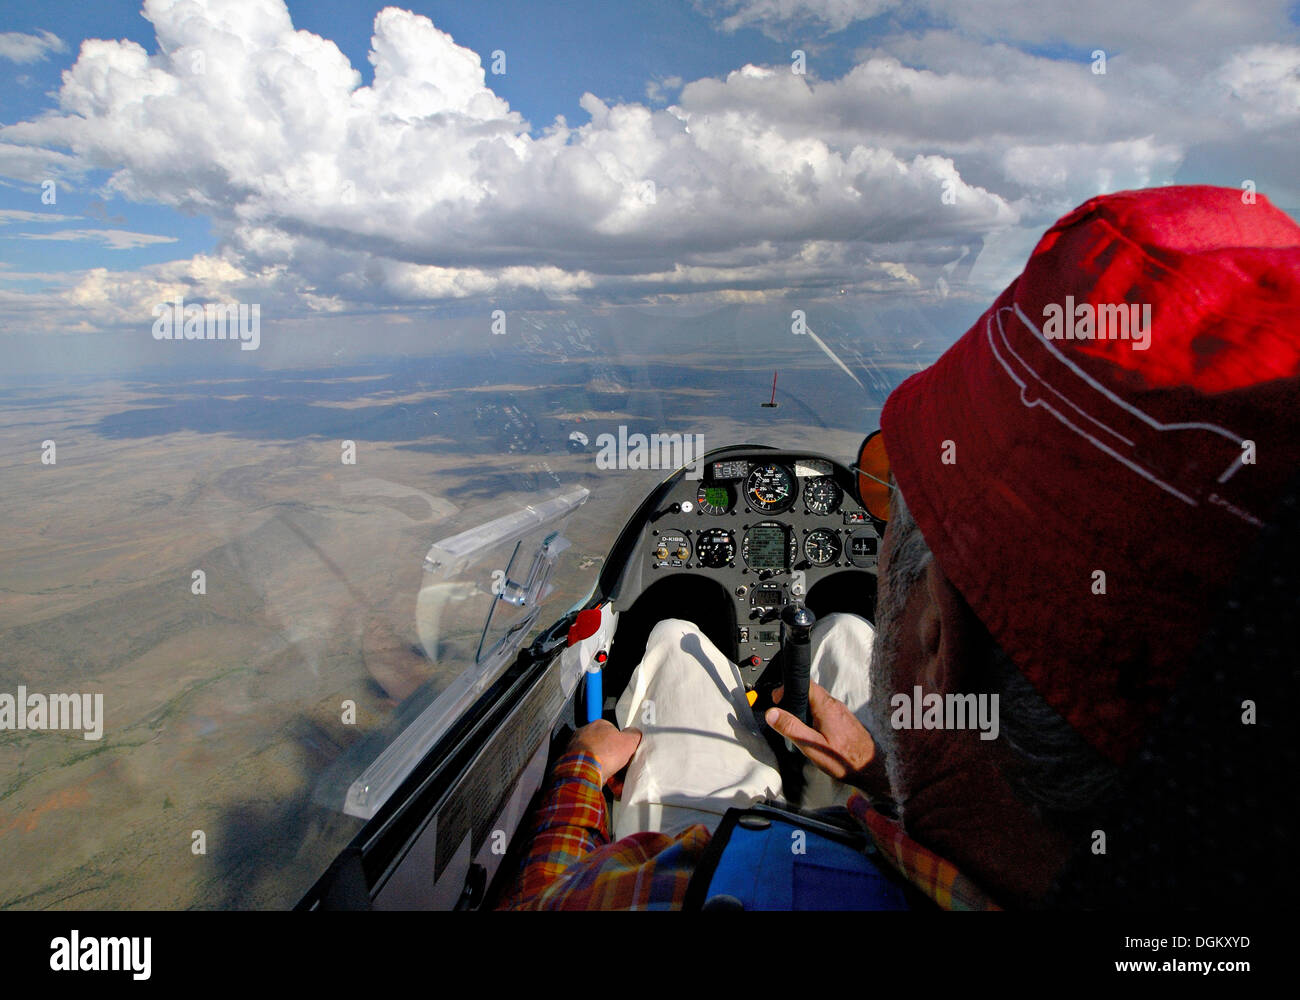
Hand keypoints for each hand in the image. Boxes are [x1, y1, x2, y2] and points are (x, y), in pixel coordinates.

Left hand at [566, 720, 641, 786]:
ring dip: (606, 767)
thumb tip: (636, 733)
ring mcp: (576, 748)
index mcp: (598, 724)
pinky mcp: (571, 762)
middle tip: (621, 767)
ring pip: (596, 758)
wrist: (584, 771)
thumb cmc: (606, 753)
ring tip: (615, 779)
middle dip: (613, 757)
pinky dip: (596, 774)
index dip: (621, 743)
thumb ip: (634, 735)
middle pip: (604, 745)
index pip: (613, 730)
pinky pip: (588, 768)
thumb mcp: (629, 741)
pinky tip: (605, 781)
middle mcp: (584, 733)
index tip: (625, 752)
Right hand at [766, 682, 886, 796]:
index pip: (805, 683)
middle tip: (784, 714)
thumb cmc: (843, 759)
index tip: (777, 699)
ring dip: (805, 709)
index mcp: (825, 706)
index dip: (788, 688)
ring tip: (797, 726)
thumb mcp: (811, 745)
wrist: (870, 768)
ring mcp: (841, 712)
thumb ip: (791, 728)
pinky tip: (813, 733)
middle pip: (810, 692)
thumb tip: (772, 714)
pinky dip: (815, 717)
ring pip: (818, 702)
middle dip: (795, 699)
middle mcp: (835, 705)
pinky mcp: (845, 720)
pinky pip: (826, 711)